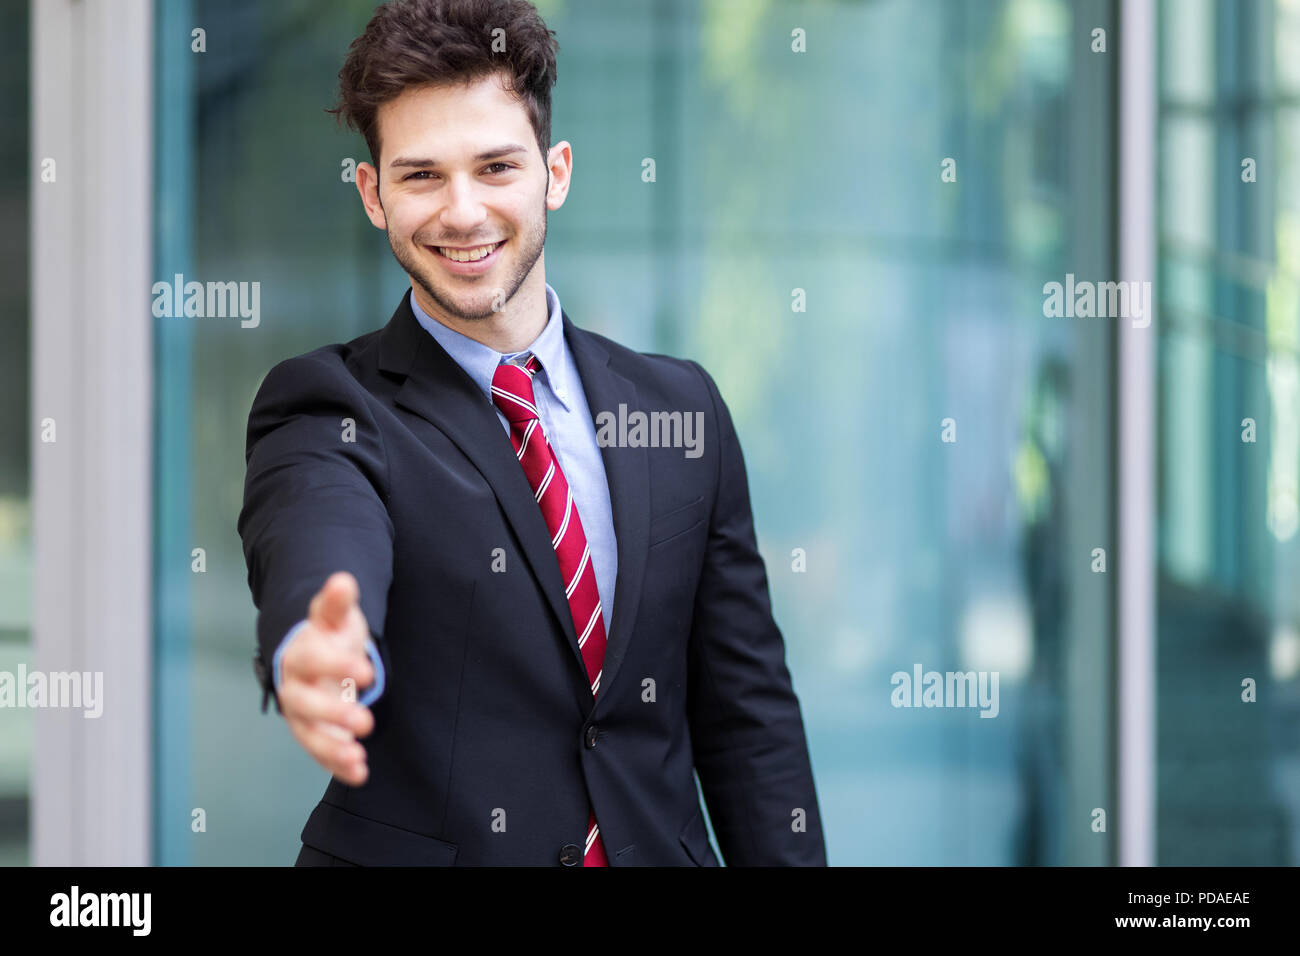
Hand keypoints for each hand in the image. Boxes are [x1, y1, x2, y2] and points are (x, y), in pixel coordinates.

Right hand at [278, 571, 375, 785]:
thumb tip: (342, 581)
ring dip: (332, 749)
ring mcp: (300, 715)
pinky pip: (321, 754)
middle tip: (365, 721)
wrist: (313, 658)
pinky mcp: (312, 734)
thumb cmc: (327, 635)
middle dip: (333, 714)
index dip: (337, 665)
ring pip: (309, 735)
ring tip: (357, 757)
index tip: (367, 671)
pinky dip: (337, 766)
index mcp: (300, 655)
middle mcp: (294, 688)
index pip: (313, 660)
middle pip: (305, 704)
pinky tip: (360, 774)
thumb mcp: (334, 616)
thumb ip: (337, 602)